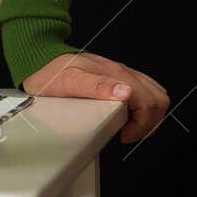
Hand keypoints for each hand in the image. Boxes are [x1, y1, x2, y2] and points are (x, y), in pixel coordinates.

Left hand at [23, 51, 168, 143]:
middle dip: (149, 122)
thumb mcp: (67, 82)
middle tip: (128, 134)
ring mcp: (121, 73)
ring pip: (155, 94)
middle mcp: (121, 71)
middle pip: (157, 98)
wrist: (39, 60)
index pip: (148, 102)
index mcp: (114, 73)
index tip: (123, 136)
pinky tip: (126, 116)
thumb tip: (126, 93)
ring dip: (149, 115)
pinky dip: (143, 107)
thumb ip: (96, 86)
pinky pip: (144, 91)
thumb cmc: (50, 74)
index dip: (141, 125)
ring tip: (129, 127)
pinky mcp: (117, 77)